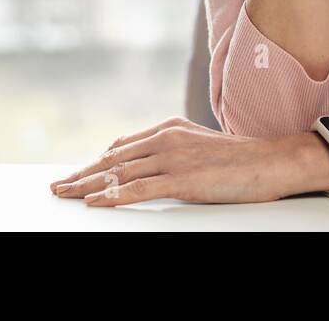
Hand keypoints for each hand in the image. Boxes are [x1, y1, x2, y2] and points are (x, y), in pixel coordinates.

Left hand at [49, 117, 328, 206]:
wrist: (271, 161)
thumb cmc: (240, 159)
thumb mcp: (199, 146)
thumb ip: (171, 150)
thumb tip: (145, 164)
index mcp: (170, 129)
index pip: (122, 147)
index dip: (97, 163)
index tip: (78, 175)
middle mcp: (166, 139)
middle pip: (113, 159)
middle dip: (82, 174)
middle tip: (57, 186)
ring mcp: (172, 158)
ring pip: (119, 174)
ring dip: (87, 185)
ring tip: (65, 194)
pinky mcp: (181, 180)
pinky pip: (138, 190)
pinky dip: (113, 196)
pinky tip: (95, 201)